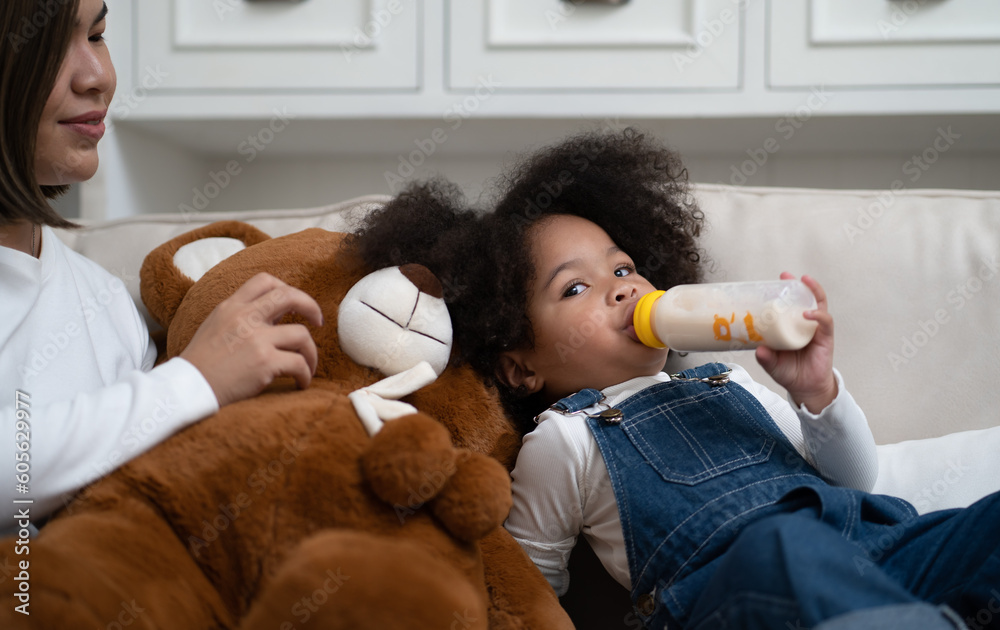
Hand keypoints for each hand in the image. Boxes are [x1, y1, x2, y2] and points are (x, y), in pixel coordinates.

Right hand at [180, 273, 322, 406]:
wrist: (187, 390)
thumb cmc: (201, 366)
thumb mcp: (214, 327)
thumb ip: (239, 317)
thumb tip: (273, 317)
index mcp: (231, 307)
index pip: (264, 280)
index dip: (287, 288)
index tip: (295, 305)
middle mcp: (244, 317)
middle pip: (290, 296)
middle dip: (311, 307)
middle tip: (318, 322)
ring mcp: (256, 339)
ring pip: (302, 335)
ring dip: (311, 353)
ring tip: (307, 366)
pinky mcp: (265, 362)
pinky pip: (299, 364)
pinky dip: (306, 375)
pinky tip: (300, 384)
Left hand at [754, 273, 836, 413]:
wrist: (806, 388)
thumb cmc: (789, 372)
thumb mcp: (772, 364)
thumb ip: (765, 358)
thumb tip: (759, 350)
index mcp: (789, 327)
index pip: (787, 305)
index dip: (782, 293)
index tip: (772, 282)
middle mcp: (803, 324)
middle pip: (804, 299)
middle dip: (797, 285)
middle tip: (786, 276)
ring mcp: (816, 329)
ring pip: (818, 304)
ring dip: (813, 291)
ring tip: (805, 281)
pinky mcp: (826, 337)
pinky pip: (825, 322)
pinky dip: (819, 315)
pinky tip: (809, 313)